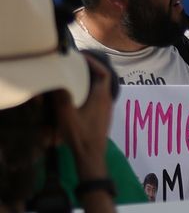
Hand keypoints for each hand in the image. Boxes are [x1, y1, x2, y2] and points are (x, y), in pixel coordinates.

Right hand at [55, 56, 113, 178]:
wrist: (91, 155)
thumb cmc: (80, 135)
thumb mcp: (66, 115)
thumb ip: (62, 98)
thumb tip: (57, 83)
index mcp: (101, 97)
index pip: (104, 74)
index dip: (95, 63)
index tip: (81, 57)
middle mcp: (107, 101)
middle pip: (101, 79)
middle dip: (89, 70)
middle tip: (73, 65)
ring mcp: (106, 109)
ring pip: (99, 89)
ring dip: (88, 81)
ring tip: (72, 78)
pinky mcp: (102, 116)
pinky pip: (97, 98)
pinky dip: (88, 91)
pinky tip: (75, 96)